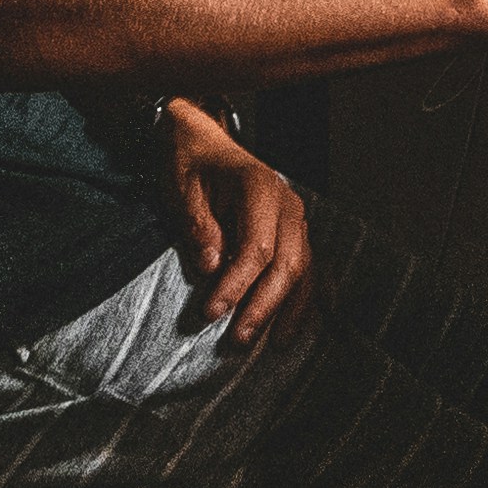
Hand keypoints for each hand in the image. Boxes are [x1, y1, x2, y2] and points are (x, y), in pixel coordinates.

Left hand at [160, 98, 314, 345]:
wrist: (202, 142)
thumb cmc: (190, 164)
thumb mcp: (181, 187)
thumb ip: (198, 224)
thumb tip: (211, 267)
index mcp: (259, 187)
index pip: (257, 247)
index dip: (236, 285)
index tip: (210, 313)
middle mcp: (287, 203)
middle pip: (287, 264)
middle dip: (264, 306)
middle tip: (238, 339)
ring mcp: (296, 218)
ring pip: (303, 270)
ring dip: (288, 309)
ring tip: (273, 345)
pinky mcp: (295, 231)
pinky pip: (306, 269)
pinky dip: (301, 299)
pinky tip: (292, 327)